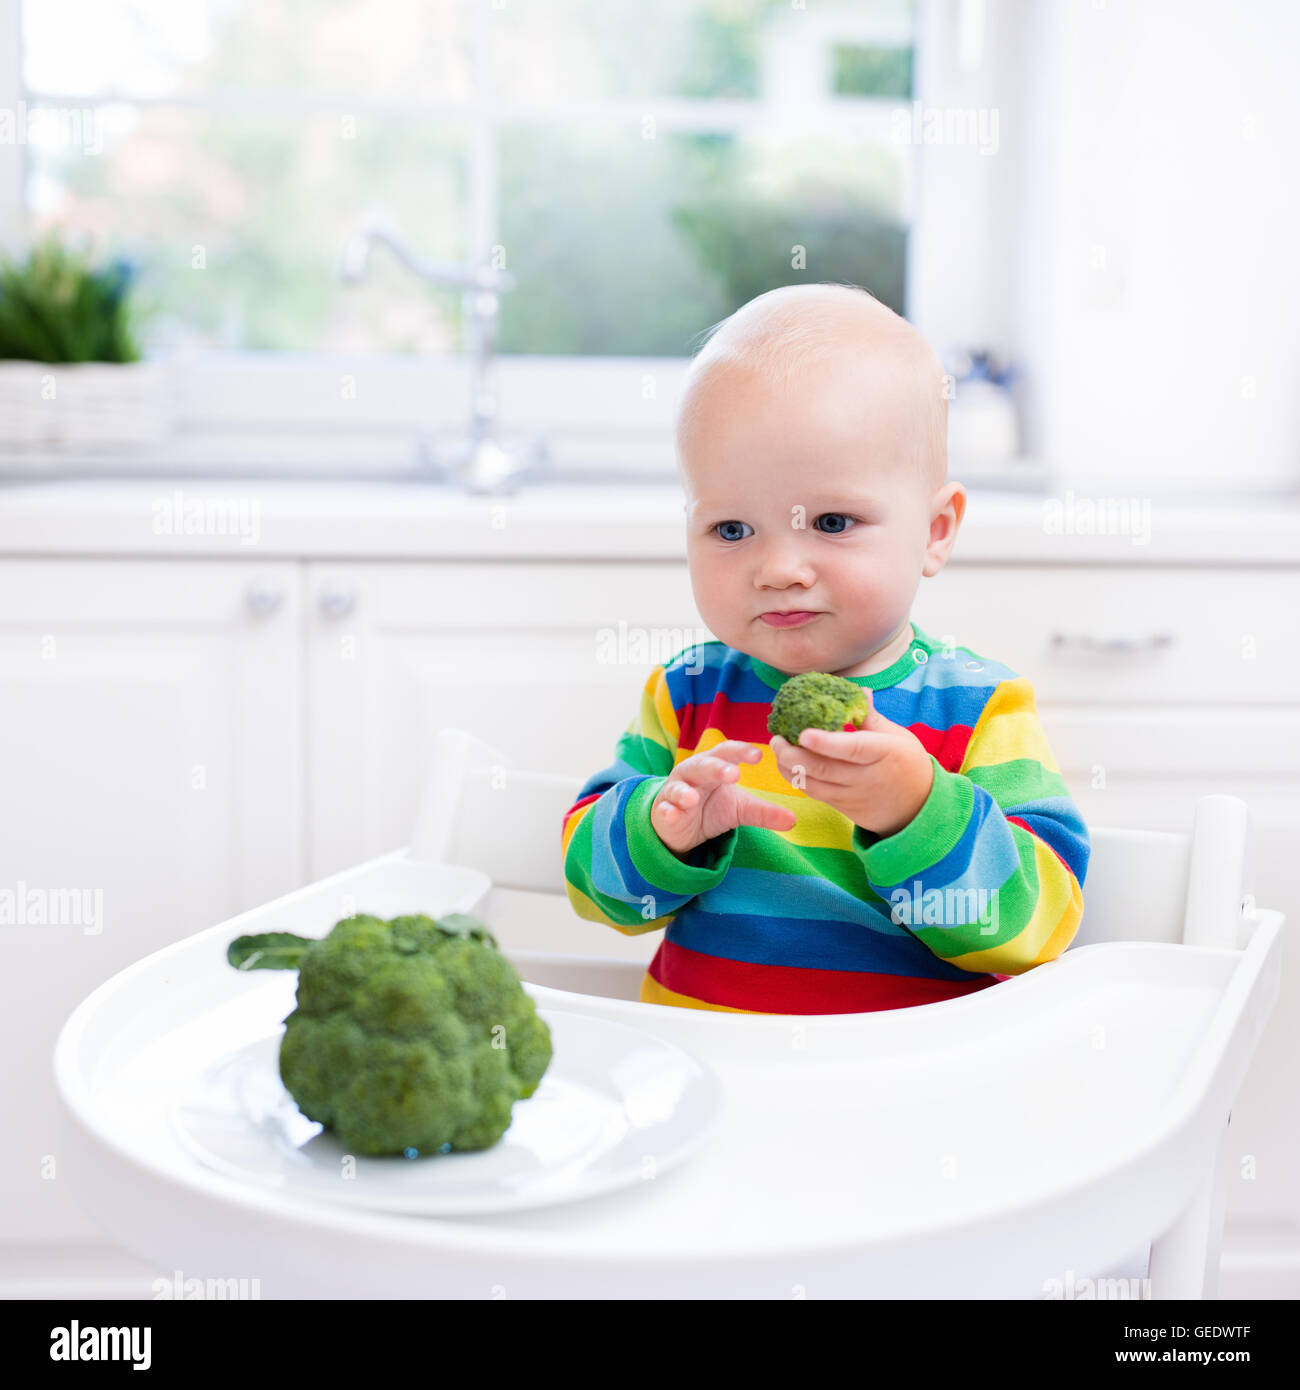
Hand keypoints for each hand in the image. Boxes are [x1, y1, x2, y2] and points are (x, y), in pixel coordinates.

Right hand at [651, 740, 797, 855]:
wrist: (680, 825)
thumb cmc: (710, 807)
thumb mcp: (740, 809)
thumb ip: (764, 812)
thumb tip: (793, 820)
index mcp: (714, 766)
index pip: (727, 753)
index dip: (740, 751)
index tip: (758, 756)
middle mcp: (693, 773)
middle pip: (703, 765)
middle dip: (715, 768)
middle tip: (732, 774)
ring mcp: (675, 790)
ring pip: (679, 786)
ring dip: (684, 791)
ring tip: (691, 798)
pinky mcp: (663, 810)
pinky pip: (664, 808)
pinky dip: (667, 810)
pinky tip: (672, 814)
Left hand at [768, 690, 933, 837]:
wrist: (918, 806)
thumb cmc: (905, 762)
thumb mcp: (896, 736)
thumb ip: (870, 717)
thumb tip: (856, 690)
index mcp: (883, 753)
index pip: (853, 748)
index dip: (827, 742)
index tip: (803, 733)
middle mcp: (867, 777)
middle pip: (825, 769)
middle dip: (794, 755)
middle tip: (776, 739)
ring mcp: (854, 796)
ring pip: (815, 785)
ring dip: (790, 768)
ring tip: (777, 749)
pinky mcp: (844, 808)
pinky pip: (816, 794)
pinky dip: (798, 779)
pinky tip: (787, 764)